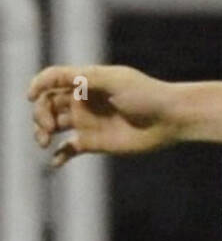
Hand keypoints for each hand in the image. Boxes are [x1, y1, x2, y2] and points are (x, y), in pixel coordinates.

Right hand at [28, 65, 181, 166]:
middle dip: (40, 114)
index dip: (38, 85)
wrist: (170, 119)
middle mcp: (83, 101)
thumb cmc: (146, 95)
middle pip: (48, 104)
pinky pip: (67, 150)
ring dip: (41, 132)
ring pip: (52, 125)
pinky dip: (58, 156)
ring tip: (45, 141)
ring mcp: (87, 122)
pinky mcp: (94, 142)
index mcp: (87, 81)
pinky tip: (56, 162)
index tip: (31, 96)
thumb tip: (53, 78)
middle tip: (48, 127)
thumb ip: (86, 78)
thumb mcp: (116, 81)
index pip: (53, 80)